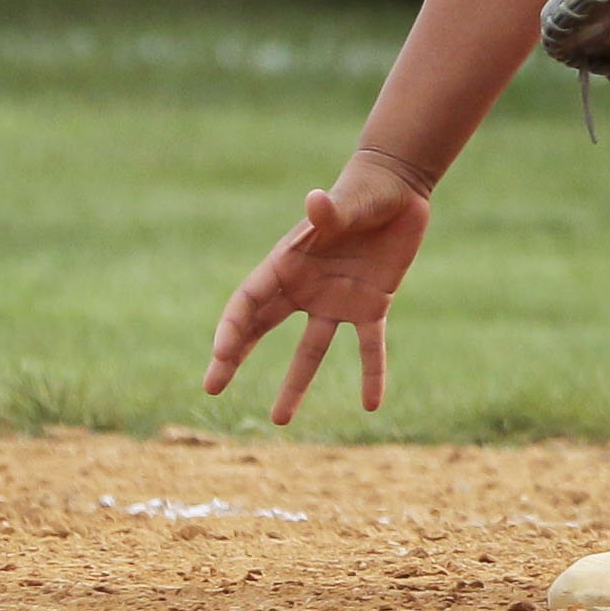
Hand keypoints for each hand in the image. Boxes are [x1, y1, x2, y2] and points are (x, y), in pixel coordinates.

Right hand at [203, 149, 433, 421]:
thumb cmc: (363, 191)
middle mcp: (305, 288)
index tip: (221, 356)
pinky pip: (369, 347)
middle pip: (261, 328)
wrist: (398, 190)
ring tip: (280, 420)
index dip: (232, 328)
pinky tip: (372, 405)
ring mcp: (337, 300)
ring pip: (310, 350)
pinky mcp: (372, 305)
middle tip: (212, 386)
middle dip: (234, 356)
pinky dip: (372, 374)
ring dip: (296, 384)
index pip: (248, 301)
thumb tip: (314, 201)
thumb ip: (330, 211)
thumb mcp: (346, 202)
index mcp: (288, 263)